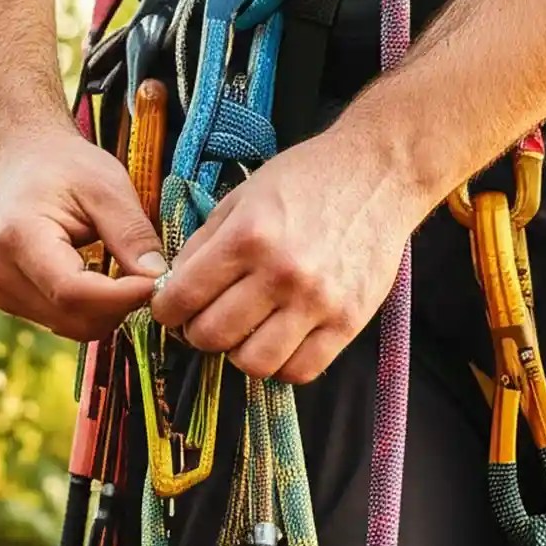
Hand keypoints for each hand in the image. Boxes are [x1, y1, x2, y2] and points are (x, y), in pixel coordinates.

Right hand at [0, 120, 166, 341]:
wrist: (25, 159)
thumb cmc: (65, 166)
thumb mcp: (108, 186)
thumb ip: (132, 233)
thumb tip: (157, 279)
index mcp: (19, 237)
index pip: (72, 291)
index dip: (120, 296)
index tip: (157, 283)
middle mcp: (1, 272)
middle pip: (74, 317)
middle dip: (120, 304)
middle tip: (147, 274)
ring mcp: (1, 291)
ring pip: (72, 327)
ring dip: (108, 309)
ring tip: (121, 269)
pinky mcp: (11, 300)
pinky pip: (64, 322)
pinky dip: (92, 309)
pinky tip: (99, 276)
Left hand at [151, 133, 424, 383]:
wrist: (378, 174)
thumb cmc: (306, 181)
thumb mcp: (242, 197)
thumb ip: (204, 245)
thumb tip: (171, 288)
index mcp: (247, 236)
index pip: (183, 298)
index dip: (167, 311)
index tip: (172, 309)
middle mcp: (281, 272)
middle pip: (213, 336)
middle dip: (198, 333)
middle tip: (207, 319)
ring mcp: (318, 301)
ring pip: (254, 363)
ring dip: (239, 353)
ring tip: (245, 332)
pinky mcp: (349, 321)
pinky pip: (301, 370)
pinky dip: (281, 365)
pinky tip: (279, 341)